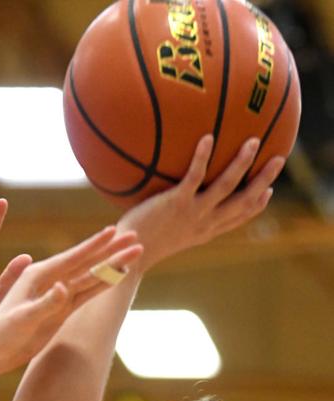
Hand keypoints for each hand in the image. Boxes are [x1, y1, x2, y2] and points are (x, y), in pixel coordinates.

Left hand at [0, 225, 143, 369]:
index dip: (94, 246)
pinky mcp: (60, 310)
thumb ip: (45, 303)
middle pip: (86, 262)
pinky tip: (118, 275)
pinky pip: (86, 293)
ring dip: (111, 265)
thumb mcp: (23, 319)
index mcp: (37, 275)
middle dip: (111, 250)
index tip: (114, 230)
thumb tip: (64, 287)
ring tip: (135, 253)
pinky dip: (103, 284)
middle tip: (135, 236)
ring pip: (90, 276)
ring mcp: (56, 295)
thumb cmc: (0, 334)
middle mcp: (48, 280)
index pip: (72, 258)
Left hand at [118, 135, 284, 273]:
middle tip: (279, 159)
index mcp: (205, 231)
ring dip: (242, 164)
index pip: (238, 218)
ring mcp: (192, 213)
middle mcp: (205, 223)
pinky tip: (207, 137)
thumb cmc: (141, 244)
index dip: (257, 205)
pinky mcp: (176, 203)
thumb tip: (173, 203)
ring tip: (253, 141)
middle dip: (264, 180)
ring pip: (226, 186)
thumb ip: (176, 219)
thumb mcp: (166, 234)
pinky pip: (194, 176)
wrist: (129, 255)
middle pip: (244, 201)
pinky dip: (202, 157)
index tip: (268, 192)